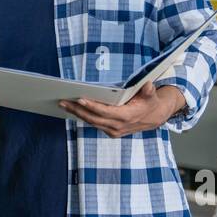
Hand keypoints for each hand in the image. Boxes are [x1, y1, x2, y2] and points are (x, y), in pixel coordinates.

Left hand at [59, 82, 185, 137]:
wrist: (154, 117)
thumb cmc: (149, 102)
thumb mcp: (152, 95)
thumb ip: (149, 91)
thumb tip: (147, 85)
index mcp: (127, 116)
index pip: (105, 112)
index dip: (92, 106)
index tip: (79, 99)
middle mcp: (118, 126)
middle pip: (93, 118)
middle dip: (77, 110)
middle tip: (62, 102)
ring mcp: (114, 130)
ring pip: (91, 122)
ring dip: (76, 114)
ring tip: (63, 104)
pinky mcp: (110, 131)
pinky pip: (94, 124)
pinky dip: (83, 117)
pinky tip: (73, 110)